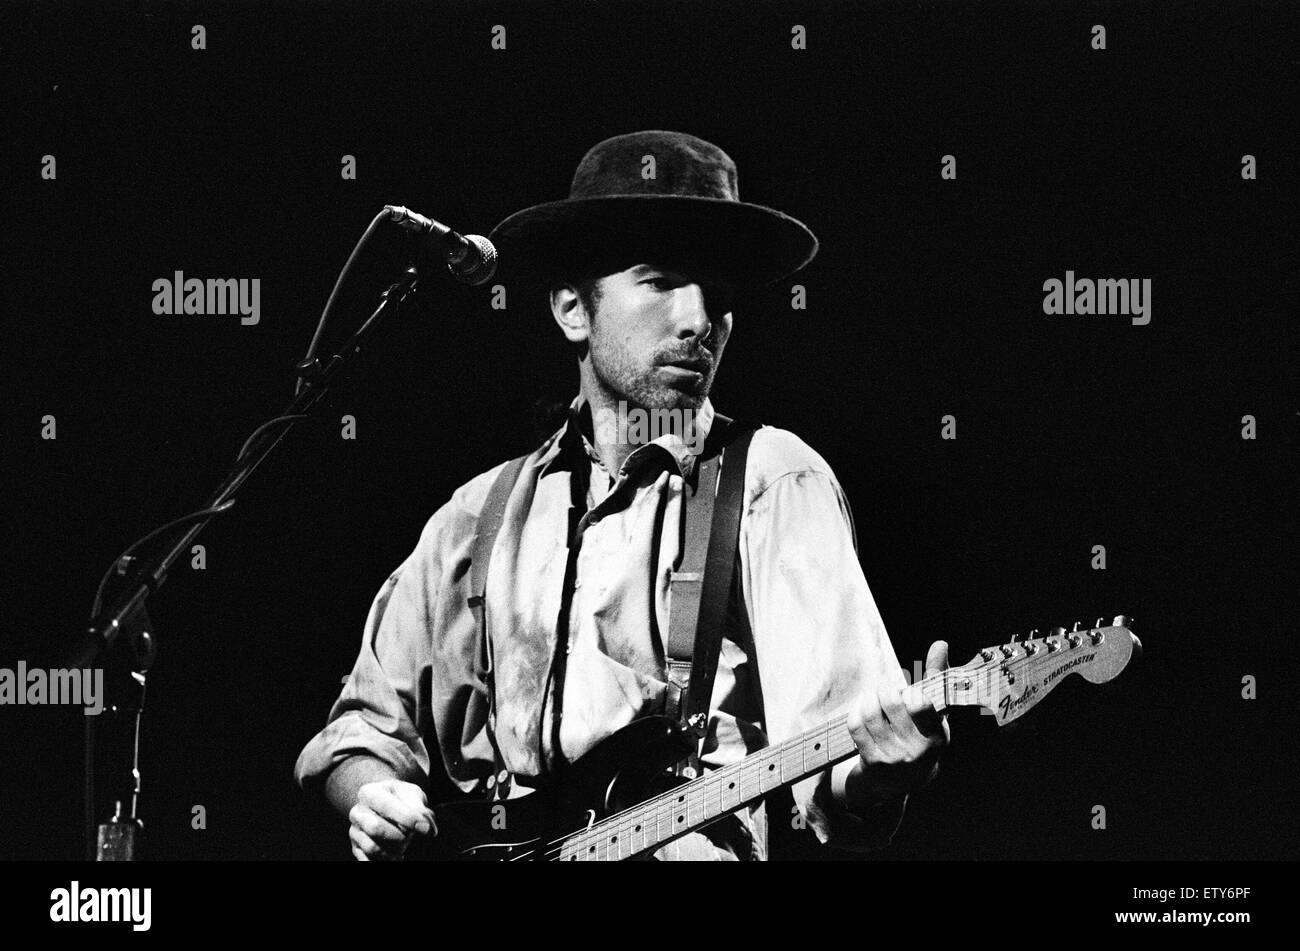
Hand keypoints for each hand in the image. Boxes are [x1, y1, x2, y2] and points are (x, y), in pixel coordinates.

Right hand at [348, 779, 436, 860]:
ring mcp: (355, 831)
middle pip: (375, 828)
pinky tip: (397, 854)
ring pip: (372, 848)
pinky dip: (387, 860)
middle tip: (411, 835)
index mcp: (369, 792)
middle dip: (400, 836)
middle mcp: (357, 812)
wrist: (389, 805)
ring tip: (404, 844)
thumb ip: (420, 809)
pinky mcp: (356, 849)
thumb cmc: (401, 799)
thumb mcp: (412, 795)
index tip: (427, 829)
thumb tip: (428, 828)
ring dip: (395, 850)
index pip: (386, 806)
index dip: (408, 818)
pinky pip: (369, 861)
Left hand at [846, 640, 951, 803]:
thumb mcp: (937, 714)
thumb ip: (938, 678)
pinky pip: (855, 726)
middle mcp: (915, 749)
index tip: (909, 693)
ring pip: (870, 712)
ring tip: (874, 697)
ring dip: (869, 697)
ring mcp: (891, 756)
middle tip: (886, 690)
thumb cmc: (922, 736)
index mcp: (936, 736)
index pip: (920, 704)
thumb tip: (940, 644)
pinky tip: (863, 709)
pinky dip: (856, 711)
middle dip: (885, 688)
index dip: (910, 692)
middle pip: (890, 702)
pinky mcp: (871, 760)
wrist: (902, 782)